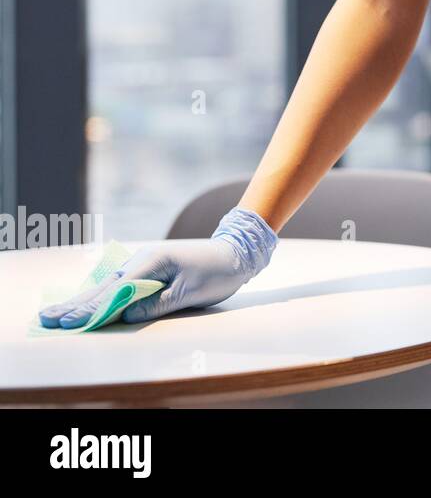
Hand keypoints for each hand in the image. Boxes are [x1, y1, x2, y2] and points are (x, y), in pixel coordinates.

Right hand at [38, 208, 277, 328]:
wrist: (237, 251)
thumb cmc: (217, 271)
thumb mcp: (190, 291)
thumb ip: (157, 303)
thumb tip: (126, 314)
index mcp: (152, 263)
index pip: (116, 291)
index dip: (92, 309)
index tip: (70, 323)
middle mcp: (143, 261)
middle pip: (105, 287)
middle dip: (77, 305)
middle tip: (48, 319)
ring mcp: (145, 265)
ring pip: (109, 286)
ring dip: (84, 301)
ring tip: (58, 313)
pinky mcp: (150, 271)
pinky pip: (120, 285)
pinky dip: (100, 295)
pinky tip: (85, 303)